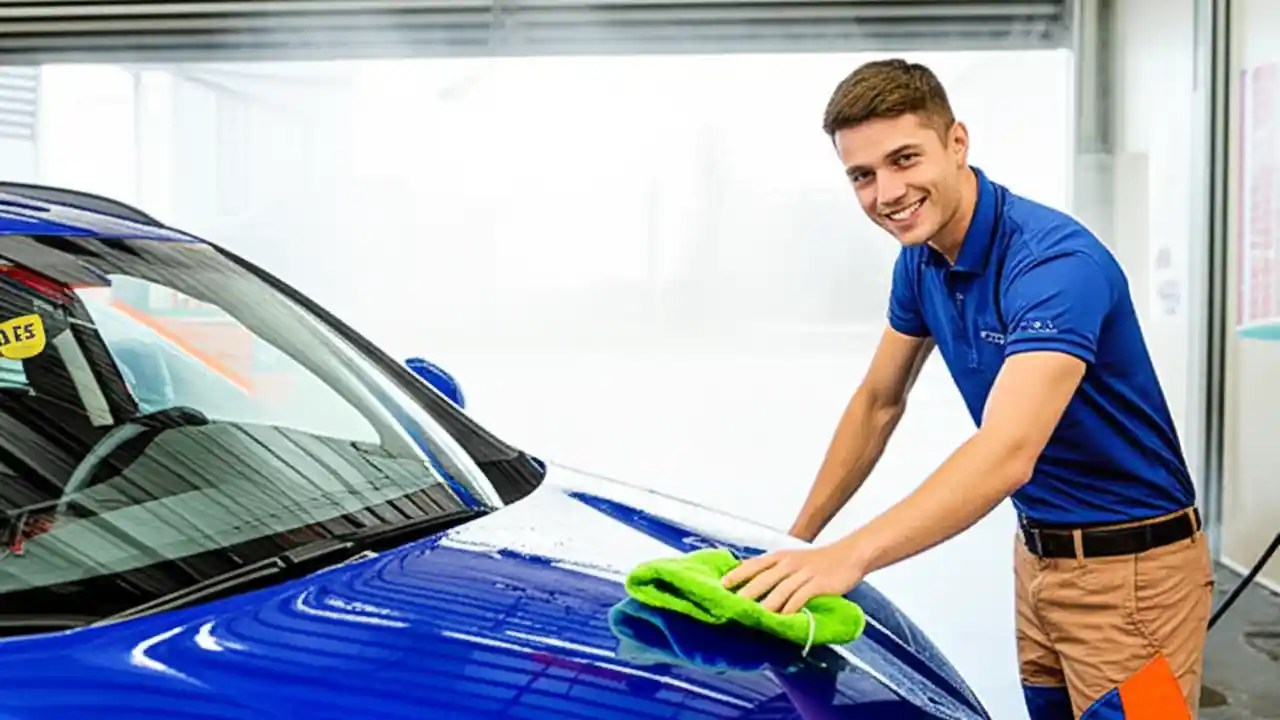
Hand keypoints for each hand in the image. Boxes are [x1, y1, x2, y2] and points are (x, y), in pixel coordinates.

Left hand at [721, 542, 866, 614]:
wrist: (848, 555)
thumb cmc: (818, 561)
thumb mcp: (793, 559)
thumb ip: (775, 570)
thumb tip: (753, 585)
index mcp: (781, 556)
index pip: (754, 564)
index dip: (738, 574)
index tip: (723, 584)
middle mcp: (789, 563)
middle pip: (764, 578)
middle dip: (747, 592)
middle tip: (734, 604)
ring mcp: (804, 573)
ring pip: (781, 590)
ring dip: (767, 604)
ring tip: (756, 616)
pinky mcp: (818, 583)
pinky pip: (801, 597)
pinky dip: (791, 608)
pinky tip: (783, 618)